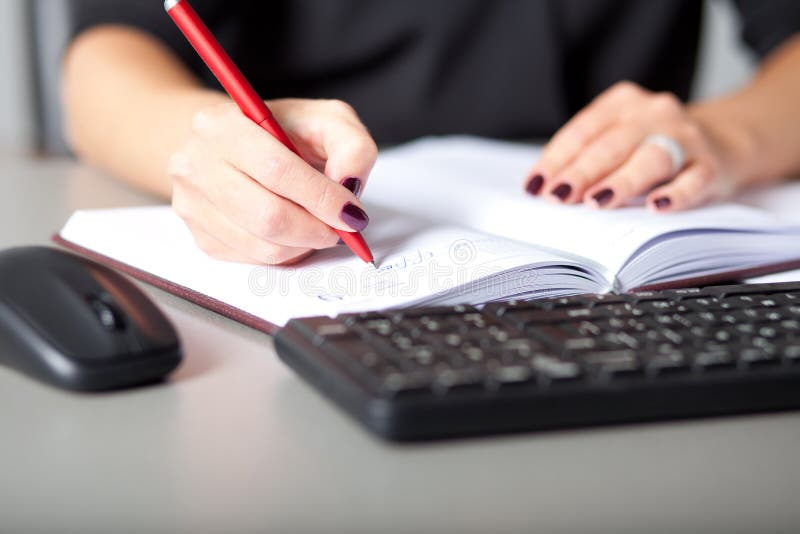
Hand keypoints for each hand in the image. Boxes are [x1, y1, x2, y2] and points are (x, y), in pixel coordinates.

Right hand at [168, 98, 377, 264]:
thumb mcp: (326, 120)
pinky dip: (284, 252)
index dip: (320, 197)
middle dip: (315, 229)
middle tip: (340, 229)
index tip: (350, 213)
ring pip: (261, 245)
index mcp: (223, 124)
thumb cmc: (282, 132)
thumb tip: (348, 185)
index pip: (276, 169)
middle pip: (267, 216)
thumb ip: (350, 146)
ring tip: (318, 227)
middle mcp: (196, 162)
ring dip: (303, 245)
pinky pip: (251, 259)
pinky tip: (292, 232)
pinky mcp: (200, 235)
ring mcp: (191, 202)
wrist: (235, 144)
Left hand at [525, 81, 745, 211]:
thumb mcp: (618, 139)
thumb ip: (584, 156)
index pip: (582, 131)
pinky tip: (656, 206)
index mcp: (623, 103)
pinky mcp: (711, 166)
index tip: (535, 186)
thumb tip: (541, 187)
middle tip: (558, 196)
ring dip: (621, 181)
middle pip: (611, 145)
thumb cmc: (652, 145)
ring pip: (650, 158)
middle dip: (581, 172)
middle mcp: (654, 114)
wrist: (725, 141)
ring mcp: (686, 138)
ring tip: (596, 201)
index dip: (556, 159)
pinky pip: (694, 180)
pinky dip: (676, 194)